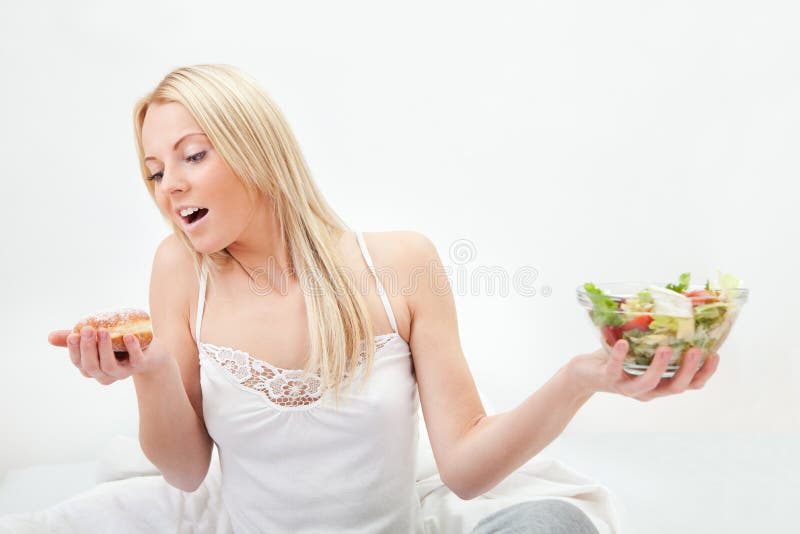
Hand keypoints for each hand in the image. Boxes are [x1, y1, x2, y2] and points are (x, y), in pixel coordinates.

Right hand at [48, 327, 170, 384]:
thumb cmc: (118, 344)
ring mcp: (123, 371)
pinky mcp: (140, 364)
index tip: (73, 335)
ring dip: (105, 348)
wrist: (150, 350)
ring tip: (104, 331)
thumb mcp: (97, 340)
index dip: (74, 350)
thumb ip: (76, 338)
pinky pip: (135, 359)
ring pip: (109, 365)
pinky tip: (128, 336)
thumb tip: (50, 337)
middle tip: (87, 329)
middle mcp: (105, 374)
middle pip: (91, 366)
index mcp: (92, 368)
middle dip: (87, 348)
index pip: (78, 362)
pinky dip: (131, 348)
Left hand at [567, 339, 720, 400]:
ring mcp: (628, 387)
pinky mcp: (608, 380)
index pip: (690, 384)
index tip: (716, 355)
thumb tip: (680, 303)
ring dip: (659, 367)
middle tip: (696, 350)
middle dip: (688, 370)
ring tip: (667, 348)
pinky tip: (624, 343)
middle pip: (675, 388)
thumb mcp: (643, 347)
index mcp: (661, 383)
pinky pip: (615, 369)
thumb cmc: (619, 357)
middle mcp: (648, 390)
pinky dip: (621, 357)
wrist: (585, 373)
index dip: (705, 373)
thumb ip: (660, 336)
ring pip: (648, 383)